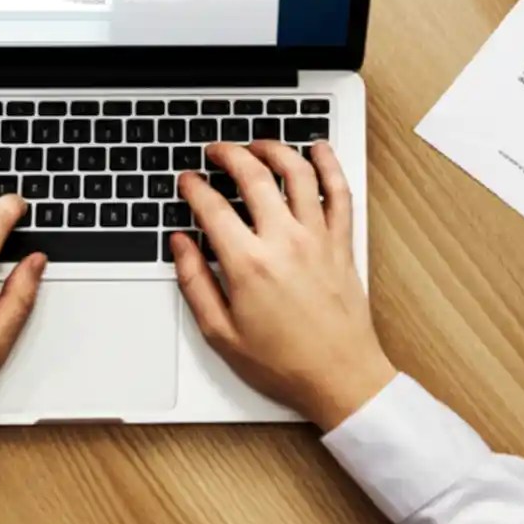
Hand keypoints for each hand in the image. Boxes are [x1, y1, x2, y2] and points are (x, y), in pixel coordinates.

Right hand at [172, 141, 395, 431]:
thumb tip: (180, 245)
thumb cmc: (283, 363)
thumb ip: (195, 282)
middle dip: (228, 154)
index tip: (186, 181)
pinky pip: (339, 192)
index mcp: (248, 264)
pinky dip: (330, 165)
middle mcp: (284, 242)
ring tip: (257, 145)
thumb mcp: (221, 332)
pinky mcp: (342, 243)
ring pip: (298, 172)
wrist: (339, 378)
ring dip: (275, 149)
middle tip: (216, 151)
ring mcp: (318, 238)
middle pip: (254, 175)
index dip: (193, 187)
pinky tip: (318, 150)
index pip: (212, 207)